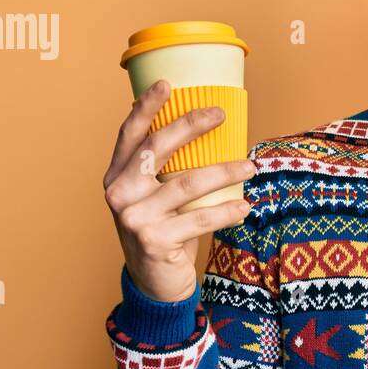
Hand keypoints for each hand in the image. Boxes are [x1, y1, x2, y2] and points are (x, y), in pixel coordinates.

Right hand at [103, 79, 258, 302]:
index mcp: (116, 177)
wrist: (154, 285)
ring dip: (225, 172)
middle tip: (221, 114)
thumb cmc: (163, 231)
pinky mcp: (153, 240)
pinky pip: (199, 218)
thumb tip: (208, 132)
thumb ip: (164, 171)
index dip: (145, 106)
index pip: (130, 135)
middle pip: (157, 148)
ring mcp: (133, 218)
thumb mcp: (155, 198)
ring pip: (187, 182)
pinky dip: (227, 211)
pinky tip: (245, 207)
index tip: (168, 84)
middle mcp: (119, 194)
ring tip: (250, 168)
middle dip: (192, 125)